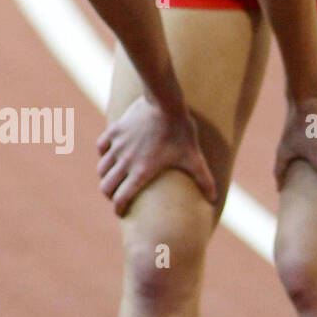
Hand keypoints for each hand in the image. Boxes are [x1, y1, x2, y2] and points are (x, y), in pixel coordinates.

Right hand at [97, 97, 216, 215]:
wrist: (166, 103)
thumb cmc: (181, 132)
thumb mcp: (194, 158)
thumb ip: (203, 179)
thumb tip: (214, 198)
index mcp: (141, 172)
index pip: (121, 198)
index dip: (119, 209)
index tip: (120, 213)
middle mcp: (125, 161)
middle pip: (106, 186)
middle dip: (110, 195)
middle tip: (117, 196)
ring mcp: (118, 146)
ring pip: (102, 168)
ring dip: (106, 176)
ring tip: (113, 178)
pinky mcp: (115, 130)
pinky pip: (101, 146)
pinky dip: (104, 154)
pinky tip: (110, 154)